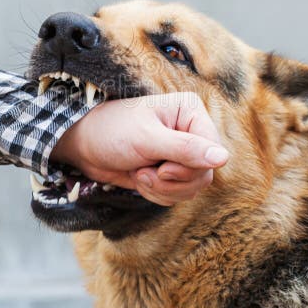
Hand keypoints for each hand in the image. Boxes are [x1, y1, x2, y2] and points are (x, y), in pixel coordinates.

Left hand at [50, 92, 228, 205]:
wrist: (84, 147)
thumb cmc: (112, 132)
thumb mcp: (147, 139)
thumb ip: (185, 149)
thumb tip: (223, 158)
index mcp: (191, 112)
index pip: (213, 151)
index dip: (189, 168)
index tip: (161, 167)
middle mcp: (191, 132)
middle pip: (204, 174)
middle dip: (172, 182)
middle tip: (146, 172)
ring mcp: (181, 154)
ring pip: (192, 188)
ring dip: (162, 189)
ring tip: (139, 173)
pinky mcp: (170, 171)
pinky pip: (177, 194)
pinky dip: (157, 194)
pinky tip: (139, 179)